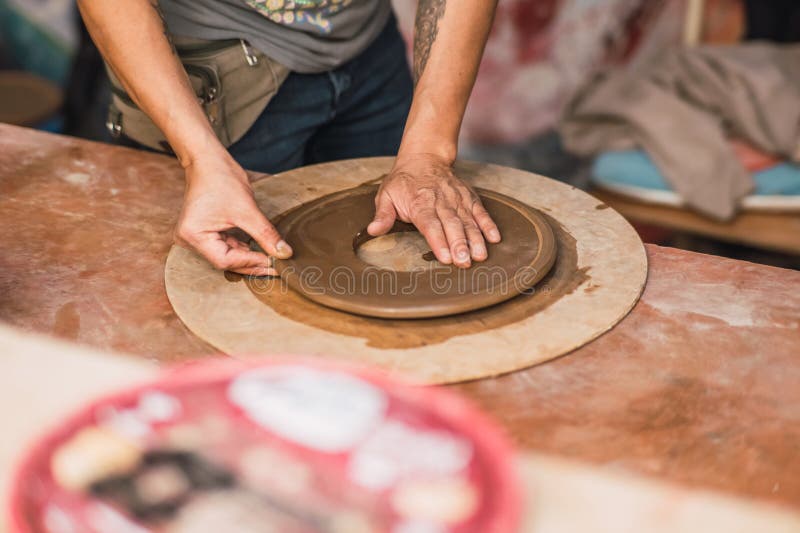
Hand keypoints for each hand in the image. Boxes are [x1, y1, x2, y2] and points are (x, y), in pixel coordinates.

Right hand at [175, 153, 291, 275]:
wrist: (208, 160)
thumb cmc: (221, 179)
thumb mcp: (248, 210)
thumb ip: (266, 235)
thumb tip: (284, 254)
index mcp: (193, 235)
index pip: (226, 260)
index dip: (252, 263)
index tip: (274, 264)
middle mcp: (189, 240)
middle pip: (225, 261)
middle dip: (252, 263)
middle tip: (276, 266)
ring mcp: (194, 237)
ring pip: (227, 256)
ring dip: (249, 257)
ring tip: (271, 259)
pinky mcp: (203, 233)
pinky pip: (224, 247)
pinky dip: (242, 249)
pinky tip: (258, 250)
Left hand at [367, 153, 500, 267]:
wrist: (424, 157)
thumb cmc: (403, 182)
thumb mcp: (386, 195)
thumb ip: (382, 215)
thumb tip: (372, 230)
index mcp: (419, 202)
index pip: (430, 224)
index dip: (438, 241)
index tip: (445, 257)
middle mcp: (440, 200)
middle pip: (451, 224)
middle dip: (459, 244)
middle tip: (465, 262)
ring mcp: (457, 198)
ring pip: (468, 220)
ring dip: (475, 239)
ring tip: (480, 256)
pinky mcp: (468, 197)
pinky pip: (480, 211)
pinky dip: (488, 224)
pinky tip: (495, 238)